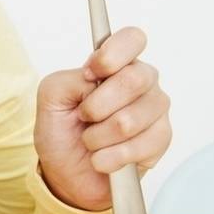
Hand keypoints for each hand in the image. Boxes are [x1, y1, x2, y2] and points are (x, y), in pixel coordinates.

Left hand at [33, 26, 171, 210]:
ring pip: (131, 120)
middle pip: (134, 80)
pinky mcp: (162, 139)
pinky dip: (110, 157)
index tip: (91, 74)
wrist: (67, 174)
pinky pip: (140, 147)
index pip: (132, 39)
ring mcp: (155, 110)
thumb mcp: (51, 98)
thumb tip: (95, 78)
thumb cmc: (61, 131)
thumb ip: (70, 79)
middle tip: (83, 118)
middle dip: (97, 107)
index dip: (112, 55)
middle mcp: (142, 81)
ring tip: (90, 141)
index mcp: (115, 64)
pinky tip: (103, 158)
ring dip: (98, 137)